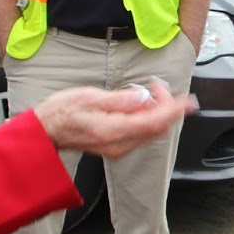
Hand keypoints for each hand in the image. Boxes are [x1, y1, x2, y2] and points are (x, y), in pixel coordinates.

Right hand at [33, 79, 195, 158]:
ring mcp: (119, 148)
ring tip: (145, 91)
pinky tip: (138, 104)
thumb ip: (120, 100)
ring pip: (151, 132)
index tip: (188, 101)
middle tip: (157, 86)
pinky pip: (141, 134)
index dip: (174, 110)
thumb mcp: (90, 97)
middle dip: (165, 106)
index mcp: (114, 130)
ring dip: (156, 111)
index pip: (154, 122)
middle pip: (157, 128)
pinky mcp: (117, 147)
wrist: (45, 132)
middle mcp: (120, 144)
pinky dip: (147, 118)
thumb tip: (144, 98)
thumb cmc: (61, 113)